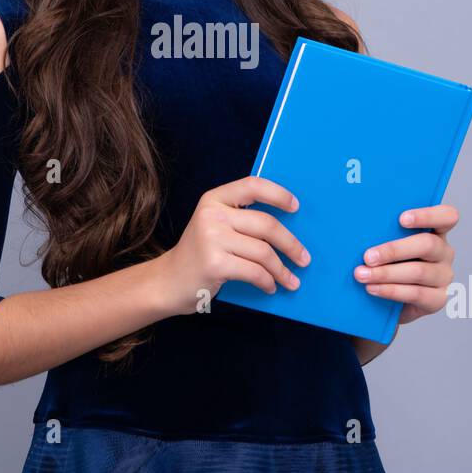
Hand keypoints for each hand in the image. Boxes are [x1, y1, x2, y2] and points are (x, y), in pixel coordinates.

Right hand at [153, 176, 310, 315]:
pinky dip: (268, 282)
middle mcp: (212, 214)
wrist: (167, 282)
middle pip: (266, 224)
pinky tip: (270, 287)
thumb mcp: (214, 226)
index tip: (296, 207)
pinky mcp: (215, 263)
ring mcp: (211, 238)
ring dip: (282, 270)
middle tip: (304, 259)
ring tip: (290, 280)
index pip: (252, 186)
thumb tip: (287, 228)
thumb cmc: (200, 255)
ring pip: (264, 252)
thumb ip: (241, 219)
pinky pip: (255, 272)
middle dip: (291, 244)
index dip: (278, 194)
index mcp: (214, 199)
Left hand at [354, 204, 458, 326]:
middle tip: (367, 256)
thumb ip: (381, 233)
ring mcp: (443, 276)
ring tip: (362, 275)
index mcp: (435, 231)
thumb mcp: (385, 243)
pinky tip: (373, 288)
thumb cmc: (385, 262)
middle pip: (427, 245)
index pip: (447, 216)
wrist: (387, 300)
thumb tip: (356, 225)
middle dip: (394, 250)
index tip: (401, 219)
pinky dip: (391, 291)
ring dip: (386, 273)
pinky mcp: (438, 299)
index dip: (427, 215)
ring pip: (418, 272)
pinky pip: (416, 294)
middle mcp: (444, 252)